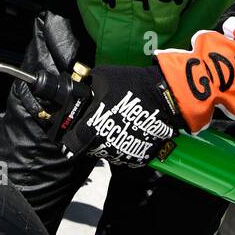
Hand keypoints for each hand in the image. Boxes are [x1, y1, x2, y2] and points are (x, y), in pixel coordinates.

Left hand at [51, 64, 180, 166]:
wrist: (167, 97)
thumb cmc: (133, 85)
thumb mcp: (103, 76)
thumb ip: (87, 84)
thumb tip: (81, 85)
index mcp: (93, 129)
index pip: (70, 144)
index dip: (68, 136)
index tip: (71, 129)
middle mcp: (106, 147)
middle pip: (88, 147)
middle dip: (88, 135)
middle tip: (97, 119)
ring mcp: (123, 155)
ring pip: (106, 151)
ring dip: (106, 139)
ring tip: (115, 122)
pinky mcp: (138, 158)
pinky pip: (123, 153)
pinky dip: (123, 143)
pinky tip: (128, 129)